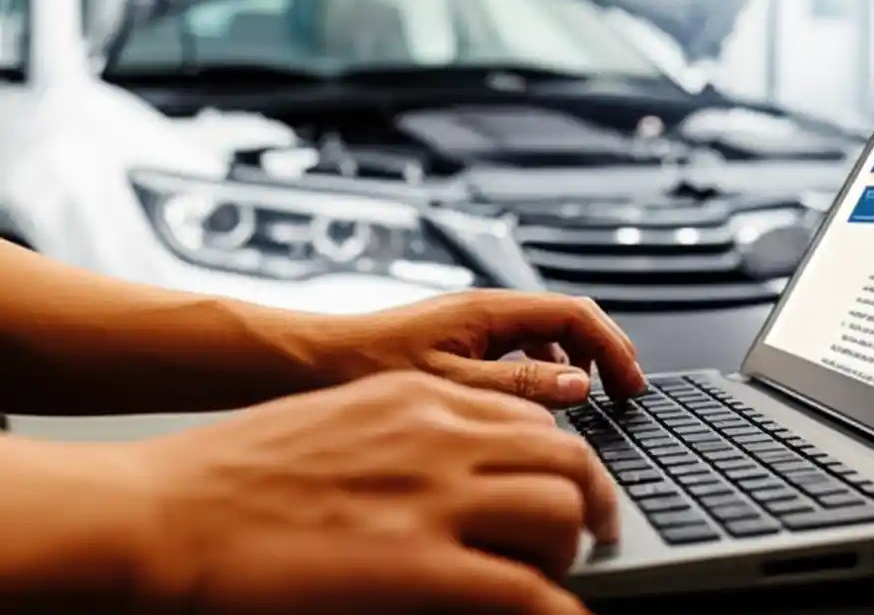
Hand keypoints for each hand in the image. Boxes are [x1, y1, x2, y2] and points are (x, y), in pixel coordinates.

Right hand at [127, 372, 610, 613]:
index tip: (564, 484)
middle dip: (590, 499)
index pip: (531, 414)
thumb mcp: (339, 428)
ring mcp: (434, 498)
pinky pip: (527, 590)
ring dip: (571, 550)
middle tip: (592, 533)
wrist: (164, 513)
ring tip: (555, 578)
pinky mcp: (420, 566)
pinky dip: (559, 610)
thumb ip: (405, 442)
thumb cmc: (233, 475)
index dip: (558, 457)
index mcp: (418, 398)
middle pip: (566, 456)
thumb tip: (448, 476)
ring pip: (560, 512)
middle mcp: (440, 435)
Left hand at [329, 290, 646, 407]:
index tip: (632, 385)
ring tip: (590, 402)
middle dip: (604, 353)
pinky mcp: (459, 344)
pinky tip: (536, 405)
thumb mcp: (449, 386)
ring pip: (546, 336)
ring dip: (576, 363)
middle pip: (569, 320)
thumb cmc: (361, 368)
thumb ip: (519, 385)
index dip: (614, 348)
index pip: (577, 315)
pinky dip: (544, 372)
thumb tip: (578, 385)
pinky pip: (520, 350)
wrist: (304, 363)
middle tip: (625, 393)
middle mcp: (486, 311)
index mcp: (489, 311)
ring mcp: (473, 326)